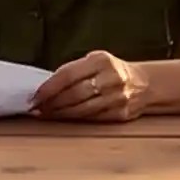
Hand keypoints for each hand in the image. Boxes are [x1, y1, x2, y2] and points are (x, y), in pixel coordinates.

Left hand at [29, 50, 149, 121]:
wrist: (144, 84)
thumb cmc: (110, 70)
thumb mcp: (95, 61)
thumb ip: (73, 70)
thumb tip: (45, 85)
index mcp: (101, 61)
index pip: (68, 75)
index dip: (49, 87)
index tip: (34, 95)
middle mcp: (111, 78)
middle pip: (74, 94)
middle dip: (52, 102)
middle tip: (36, 108)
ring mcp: (117, 97)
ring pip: (82, 109)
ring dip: (60, 113)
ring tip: (45, 114)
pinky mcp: (121, 114)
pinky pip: (92, 118)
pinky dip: (74, 119)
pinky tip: (63, 118)